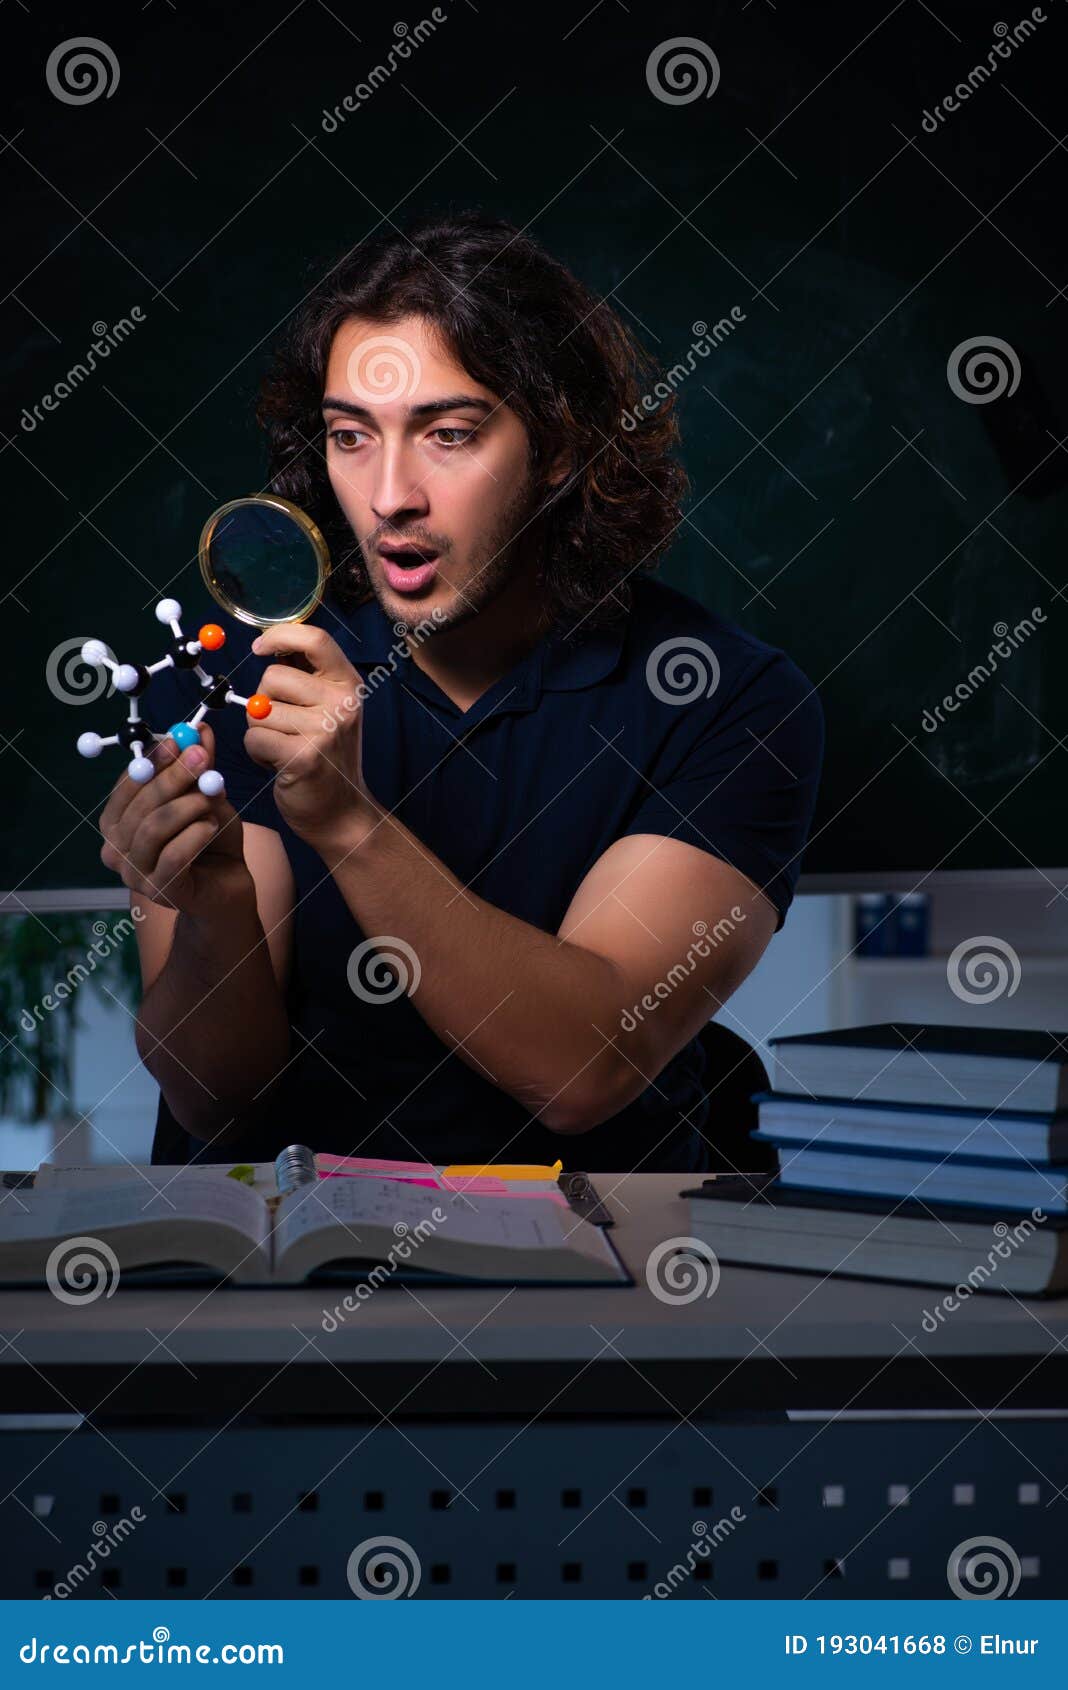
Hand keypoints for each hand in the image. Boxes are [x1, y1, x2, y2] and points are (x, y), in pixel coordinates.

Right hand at [98, 724, 248, 914]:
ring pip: (153, 829)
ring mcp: (134, 875)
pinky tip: (211, 826)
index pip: (127, 786)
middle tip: (201, 757)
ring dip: (187, 807)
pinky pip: (173, 856)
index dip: (152, 760)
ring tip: (211, 800)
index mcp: (117, 822)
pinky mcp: (159, 892)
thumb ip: (199, 768)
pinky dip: (195, 835)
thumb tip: (199, 730)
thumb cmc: (209, 840)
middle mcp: (116, 849)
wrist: (229, 886)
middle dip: (172, 777)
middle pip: (139, 806)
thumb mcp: (205, 796)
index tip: (179, 738)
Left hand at [245, 622, 378, 854]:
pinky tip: (277, 763)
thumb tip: (268, 644)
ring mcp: (324, 730)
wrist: (341, 812)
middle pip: (273, 677)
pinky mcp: (302, 757)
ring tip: (282, 746)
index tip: (260, 648)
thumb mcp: (329, 708)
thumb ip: (306, 676)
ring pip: (258, 710)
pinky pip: (254, 738)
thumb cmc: (326, 756)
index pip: (314, 638)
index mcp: (348, 684)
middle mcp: (341, 703)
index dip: (280, 636)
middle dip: (262, 699)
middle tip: (280, 724)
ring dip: (258, 730)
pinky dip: (256, 752)